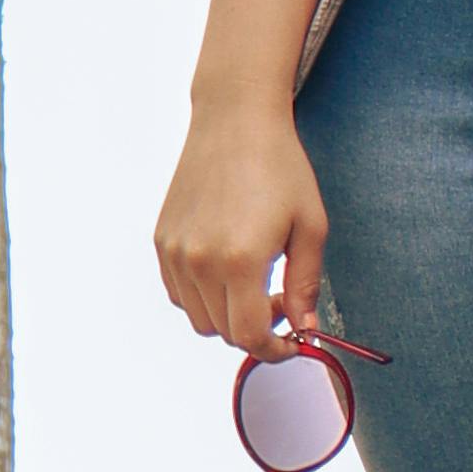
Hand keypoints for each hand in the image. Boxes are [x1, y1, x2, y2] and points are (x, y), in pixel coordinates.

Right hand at [154, 100, 330, 351]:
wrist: (235, 120)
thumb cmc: (280, 167)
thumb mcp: (309, 226)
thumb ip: (305, 285)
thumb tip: (304, 328)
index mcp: (241, 260)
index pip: (249, 336)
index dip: (274, 351)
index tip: (291, 343)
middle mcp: (201, 261)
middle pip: (223, 331)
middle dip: (255, 330)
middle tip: (280, 301)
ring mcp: (176, 252)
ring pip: (198, 317)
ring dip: (227, 314)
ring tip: (253, 282)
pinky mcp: (162, 240)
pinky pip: (179, 292)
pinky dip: (202, 296)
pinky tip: (227, 269)